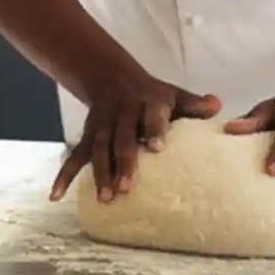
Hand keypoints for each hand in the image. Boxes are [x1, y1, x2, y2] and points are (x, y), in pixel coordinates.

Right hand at [49, 67, 220, 203]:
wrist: (112, 77)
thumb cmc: (153, 95)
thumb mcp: (174, 94)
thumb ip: (193, 104)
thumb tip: (217, 105)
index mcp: (148, 103)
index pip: (152, 116)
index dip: (153, 130)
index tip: (156, 148)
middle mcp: (123, 114)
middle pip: (122, 138)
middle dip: (124, 162)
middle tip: (127, 187)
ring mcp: (103, 125)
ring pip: (99, 150)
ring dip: (100, 173)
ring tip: (106, 198)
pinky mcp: (88, 135)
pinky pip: (75, 155)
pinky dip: (64, 174)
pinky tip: (57, 195)